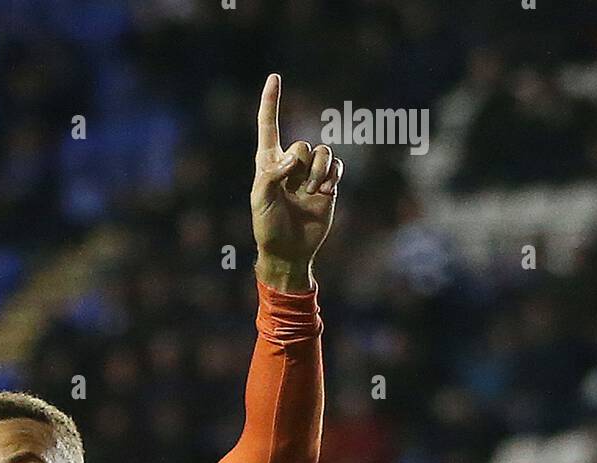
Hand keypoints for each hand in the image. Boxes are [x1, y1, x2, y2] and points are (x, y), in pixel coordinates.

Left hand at [251, 73, 342, 289]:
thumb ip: (272, 174)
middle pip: (302, 144)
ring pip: (322, 153)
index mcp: (268, 163)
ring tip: (310, 194)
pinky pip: (336, 166)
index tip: (274, 77)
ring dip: (318, 173)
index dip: (271, 102)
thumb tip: (295, 158)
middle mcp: (290, 164)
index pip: (268, 126)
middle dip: (300, 166)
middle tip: (294, 190)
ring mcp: (310, 174)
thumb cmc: (267, 226)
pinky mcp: (328, 184)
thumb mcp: (260, 200)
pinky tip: (323, 193)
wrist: (288, 251)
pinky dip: (331, 177)